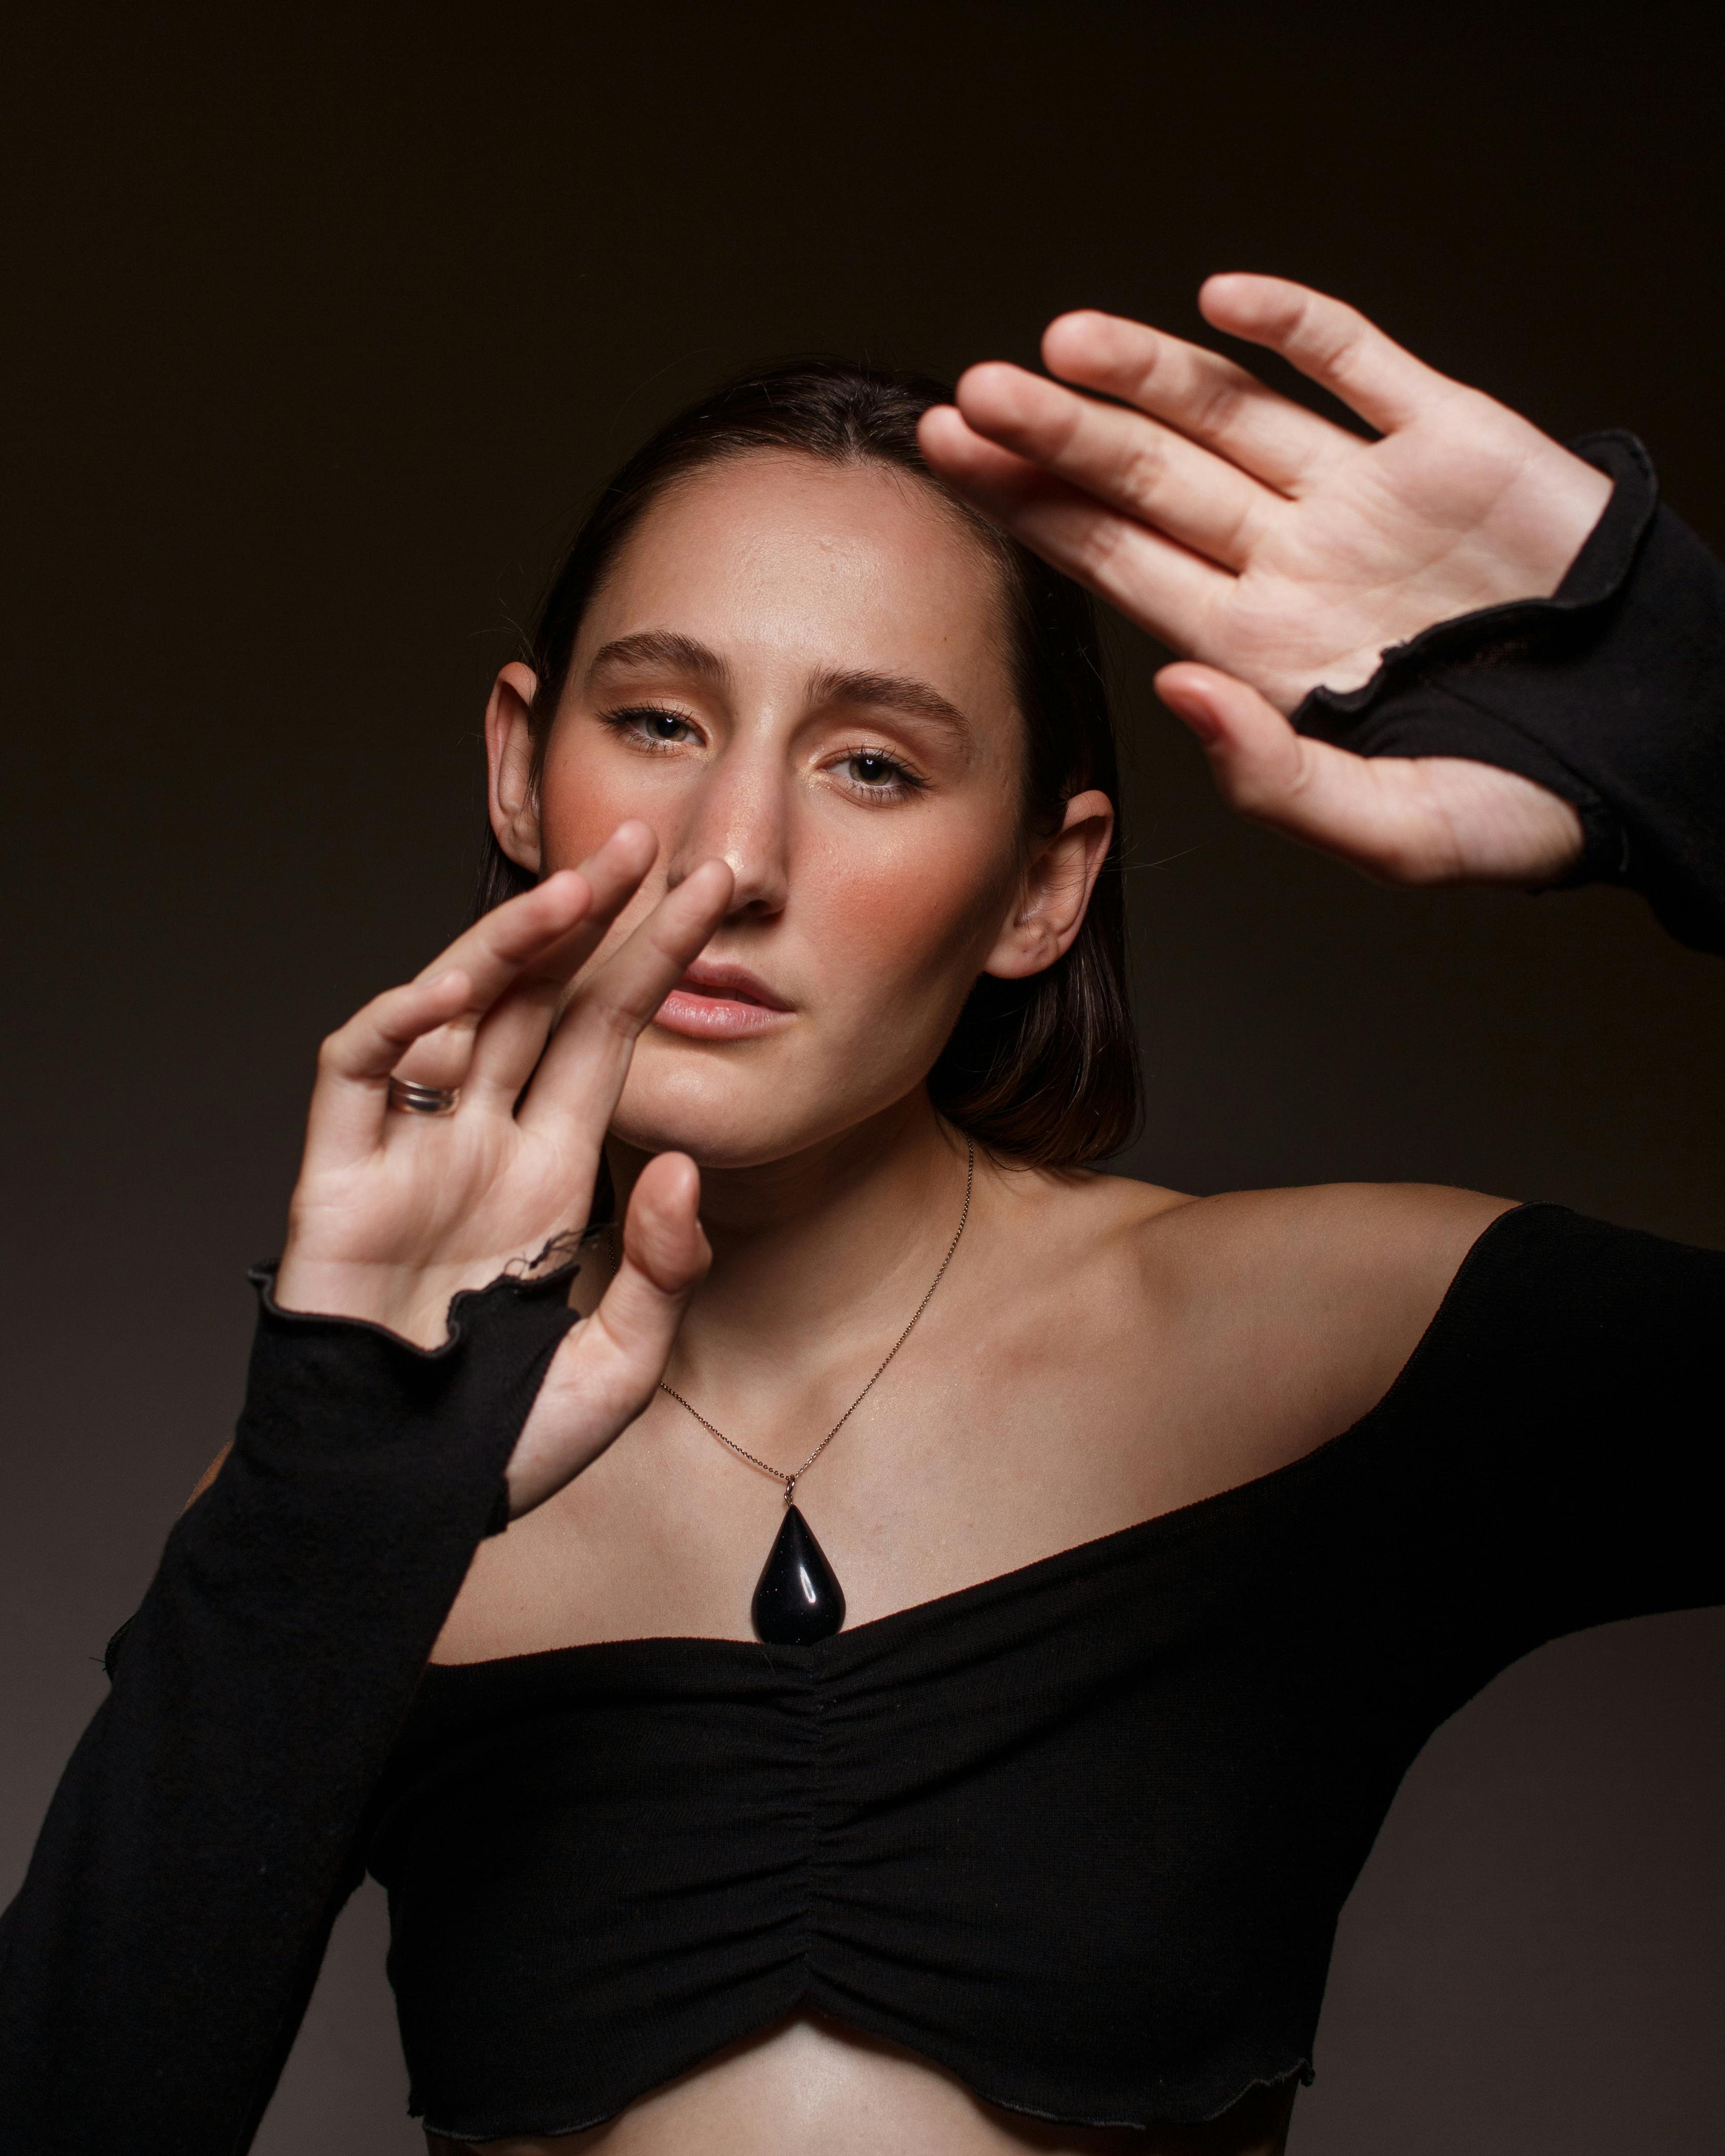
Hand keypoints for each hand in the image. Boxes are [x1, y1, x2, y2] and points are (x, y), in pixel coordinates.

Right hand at [275, 823, 733, 1514]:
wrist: (392, 1507)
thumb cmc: (496, 1446)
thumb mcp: (617, 1368)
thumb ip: (661, 1273)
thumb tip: (678, 1169)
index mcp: (553, 1173)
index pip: (608, 1037)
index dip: (653, 961)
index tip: (711, 890)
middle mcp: (485, 1142)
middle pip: (541, 1000)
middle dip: (593, 917)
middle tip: (649, 837)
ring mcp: (412, 1150)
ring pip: (457, 1011)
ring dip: (513, 945)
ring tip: (580, 886)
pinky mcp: (339, 1174)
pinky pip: (361, 1069)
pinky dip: (401, 1019)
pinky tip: (458, 984)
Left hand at [920, 274, 1608, 885]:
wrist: (1650, 743)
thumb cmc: (1520, 802)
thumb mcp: (1392, 830)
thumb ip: (1276, 778)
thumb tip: (1178, 695)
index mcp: (1263, 646)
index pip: (1123, 564)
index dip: (1039, 512)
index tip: (959, 464)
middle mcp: (1297, 559)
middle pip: (1153, 481)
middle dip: (1062, 437)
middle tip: (975, 393)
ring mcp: (1367, 495)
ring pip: (1236, 413)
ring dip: (1151, 375)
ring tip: (1063, 342)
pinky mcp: (1453, 440)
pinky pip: (1363, 365)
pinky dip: (1300, 328)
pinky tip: (1225, 301)